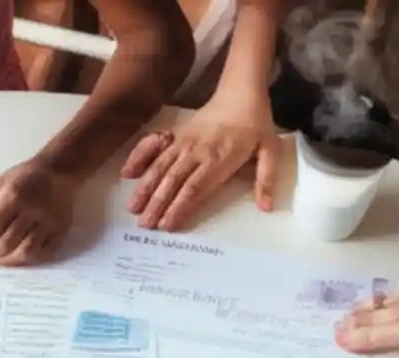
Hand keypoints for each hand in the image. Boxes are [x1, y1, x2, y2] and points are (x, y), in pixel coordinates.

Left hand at [0, 159, 78, 266]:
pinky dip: (24, 261)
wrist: (59, 173)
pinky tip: (13, 259)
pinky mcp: (60, 232)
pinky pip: (41, 254)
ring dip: (5, 261)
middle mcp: (32, 211)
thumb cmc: (22, 178)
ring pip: (24, 252)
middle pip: (6, 243)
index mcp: (13, 196)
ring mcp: (49, 223)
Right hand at [122, 95, 280, 231]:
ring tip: (133, 207)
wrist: (240, 92)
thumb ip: (266, 179)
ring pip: (160, 166)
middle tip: (144, 224)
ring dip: (145, 187)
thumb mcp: (271, 150)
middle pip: (173, 180)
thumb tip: (265, 208)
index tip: (167, 225)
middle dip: (157, 204)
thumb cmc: (256, 124)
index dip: (179, 207)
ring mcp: (183, 141)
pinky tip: (127, 172)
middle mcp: (197, 151)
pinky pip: (154, 144)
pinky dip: (139, 156)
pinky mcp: (176, 133)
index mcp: (219, 159)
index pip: (195, 188)